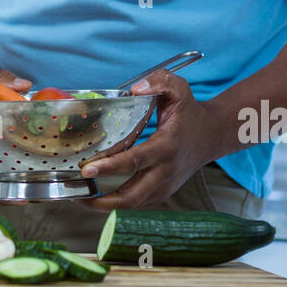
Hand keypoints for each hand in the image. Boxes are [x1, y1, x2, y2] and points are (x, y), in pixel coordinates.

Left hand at [77, 71, 215, 209]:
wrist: (210, 136)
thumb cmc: (190, 113)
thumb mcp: (179, 89)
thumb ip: (159, 81)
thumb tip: (135, 88)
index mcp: (166, 146)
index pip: (135, 161)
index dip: (110, 167)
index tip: (87, 170)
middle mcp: (166, 171)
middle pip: (131, 195)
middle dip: (101, 199)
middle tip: (76, 193)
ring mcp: (165, 185)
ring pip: (132, 204)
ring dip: (105, 205)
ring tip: (79, 197)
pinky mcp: (162, 192)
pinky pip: (137, 203)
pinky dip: (116, 204)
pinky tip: (97, 197)